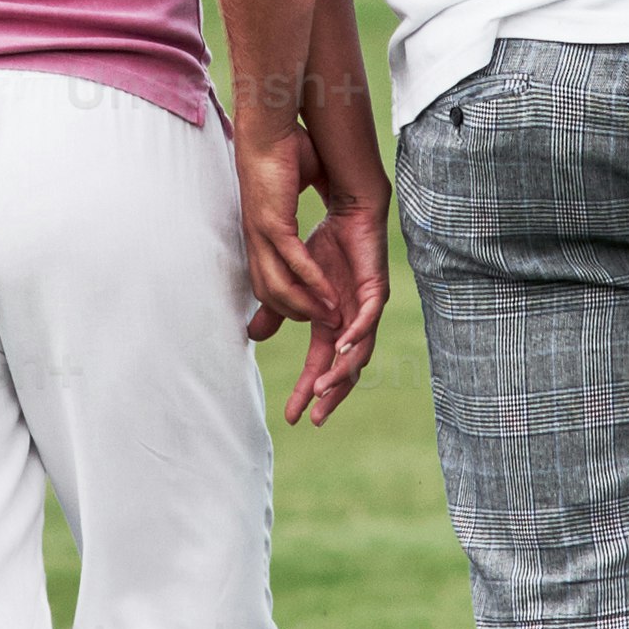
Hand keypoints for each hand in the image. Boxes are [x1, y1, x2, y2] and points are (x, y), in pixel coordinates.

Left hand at [233, 124, 334, 346]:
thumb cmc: (287, 156)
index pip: (279, 300)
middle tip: (311, 385)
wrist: (271, 123)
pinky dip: (310, 284)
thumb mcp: (297, 200)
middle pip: (276, 306)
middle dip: (290, 342)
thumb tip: (316, 248)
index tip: (306, 365)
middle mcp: (259, 246)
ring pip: (280, 292)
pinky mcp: (268, 222)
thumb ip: (305, 233)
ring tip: (335, 330)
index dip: (287, 320)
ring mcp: (261, 235)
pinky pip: (291, 262)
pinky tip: (329, 302)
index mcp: (267, 243)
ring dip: (310, 311)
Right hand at [284, 191, 388, 426]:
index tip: (291, 417)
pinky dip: (357, 335)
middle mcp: (350, 322)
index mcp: (330, 324)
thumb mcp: (290, 283)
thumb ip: (276, 311)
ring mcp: (365, 308)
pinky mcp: (375, 289)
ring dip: (342, 371)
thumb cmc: (324, 246)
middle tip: (314, 418)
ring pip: (359, 350)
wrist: (347, 211)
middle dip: (330, 395)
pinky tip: (342, 347)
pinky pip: (369, 318)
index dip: (307, 391)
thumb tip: (253, 337)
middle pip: (344, 369)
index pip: (320, 367)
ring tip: (323, 389)